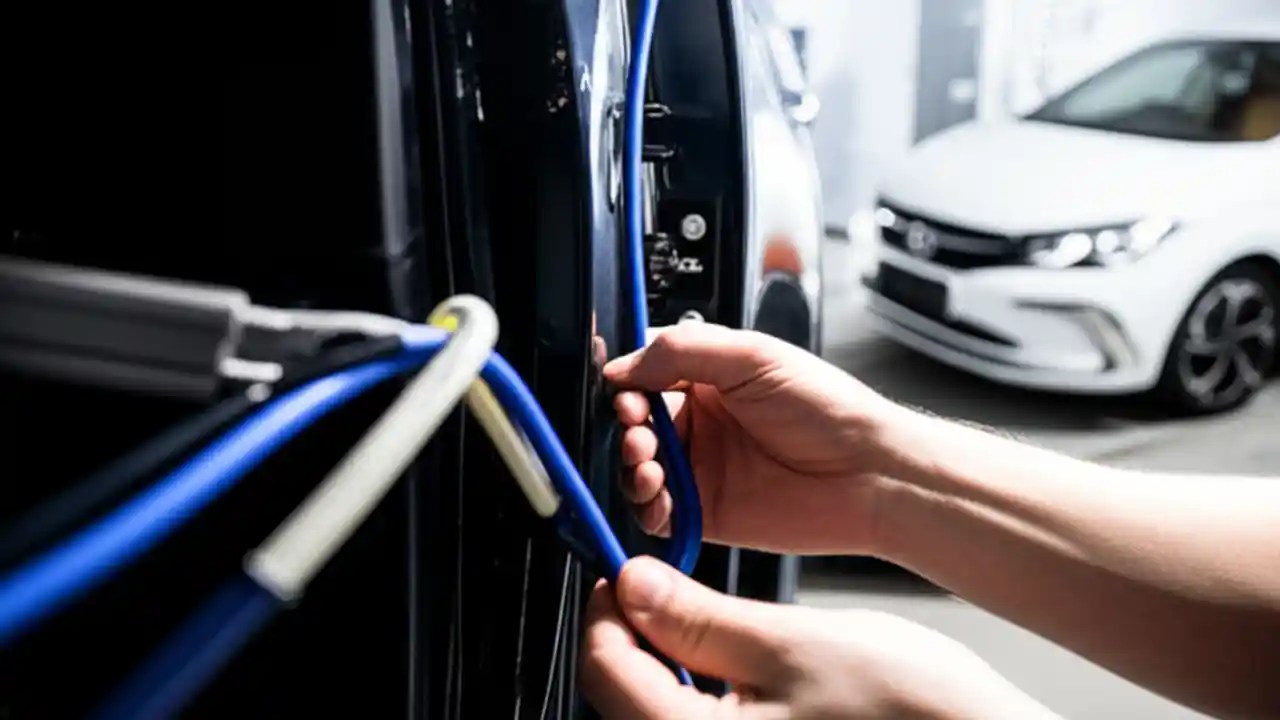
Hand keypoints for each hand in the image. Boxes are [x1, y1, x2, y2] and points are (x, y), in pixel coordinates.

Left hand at [581, 557, 1056, 719]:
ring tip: (694, 618)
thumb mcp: (789, 643)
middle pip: (624, 696)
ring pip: (657, 712)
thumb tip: (632, 585)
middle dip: (631, 635)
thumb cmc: (910, 711)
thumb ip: (697, 620)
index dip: (605, 608)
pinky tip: (727, 663)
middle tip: (658, 586)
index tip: (620, 568)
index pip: (605, 670)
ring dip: (661, 662)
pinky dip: (696, 690)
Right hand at [606, 323, 902, 554]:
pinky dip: (645, 506)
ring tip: (649, 463)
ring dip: (630, 464)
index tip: (623, 392)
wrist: (868, 475)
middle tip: (639, 431)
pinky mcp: (703, 512)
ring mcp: (700, 467)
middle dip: (625, 426)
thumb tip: (623, 365)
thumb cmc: (829, 410)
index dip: (626, 382)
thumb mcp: (754, 356)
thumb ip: (684, 351)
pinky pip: (656, 512)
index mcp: (709, 377)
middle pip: (634, 421)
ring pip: (637, 467)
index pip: (646, 372)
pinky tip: (658, 496)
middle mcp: (700, 421)